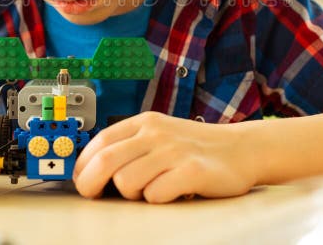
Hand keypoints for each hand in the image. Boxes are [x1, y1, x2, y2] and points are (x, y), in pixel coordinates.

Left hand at [72, 111, 256, 202]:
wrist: (242, 149)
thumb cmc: (194, 148)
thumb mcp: (159, 135)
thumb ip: (130, 146)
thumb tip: (90, 169)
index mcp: (145, 122)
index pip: (100, 141)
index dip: (83, 165)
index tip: (81, 181)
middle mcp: (157, 133)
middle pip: (106, 161)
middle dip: (91, 183)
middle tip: (94, 195)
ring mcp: (175, 151)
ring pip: (127, 181)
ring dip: (132, 194)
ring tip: (150, 189)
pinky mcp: (192, 171)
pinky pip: (156, 194)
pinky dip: (157, 199)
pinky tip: (170, 192)